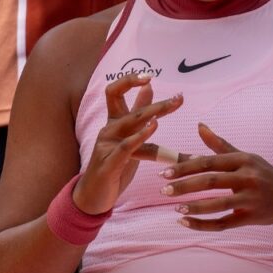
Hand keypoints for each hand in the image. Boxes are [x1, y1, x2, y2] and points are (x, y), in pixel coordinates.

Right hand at [73, 73, 183, 214]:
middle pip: (127, 105)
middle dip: (154, 100)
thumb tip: (149, 87)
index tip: (151, 76)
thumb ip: (137, 112)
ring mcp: (106, 144)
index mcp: (113, 122)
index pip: (115, 91)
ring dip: (153, 113)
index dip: (129, 80)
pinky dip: (140, 136)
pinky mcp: (109, 163)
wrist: (94, 196)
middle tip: (179, 99)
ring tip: (172, 107)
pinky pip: (126, 147)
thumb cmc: (113, 166)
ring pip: (130, 122)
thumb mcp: (128, 137)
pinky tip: (154, 128)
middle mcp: (108, 129)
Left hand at [160, 123, 272, 230]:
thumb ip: (219, 144)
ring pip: (218, 205)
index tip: (165, 171)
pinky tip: (185, 222)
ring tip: (175, 207)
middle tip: (163, 189)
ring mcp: (251, 199)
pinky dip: (203, 224)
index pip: (209, 162)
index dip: (185, 166)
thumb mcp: (245, 156)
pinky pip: (224, 223)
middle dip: (185, 185)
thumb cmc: (263, 173)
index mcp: (242, 160)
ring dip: (194, 207)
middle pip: (211, 181)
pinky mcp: (252, 218)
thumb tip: (199, 125)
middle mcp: (248, 178)